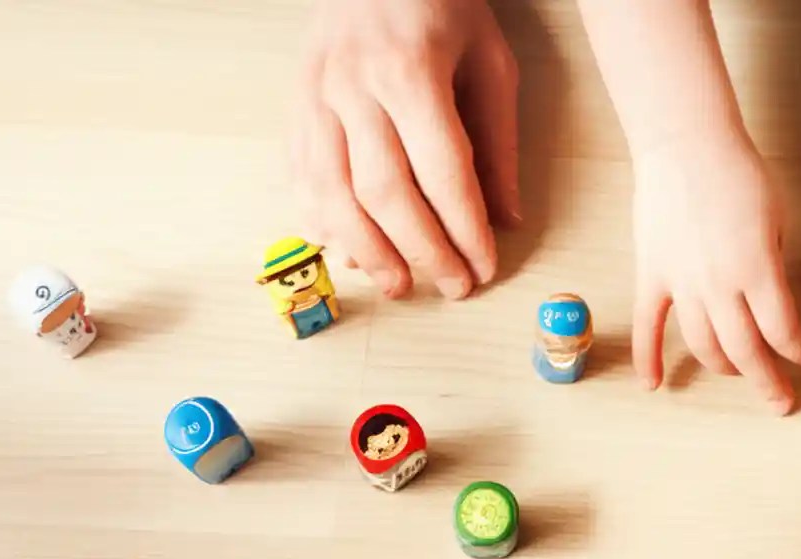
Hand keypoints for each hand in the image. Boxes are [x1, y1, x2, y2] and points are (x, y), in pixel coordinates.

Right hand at [293, 0, 519, 299]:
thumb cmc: (442, 7)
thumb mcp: (490, 63)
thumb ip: (497, 144)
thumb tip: (506, 219)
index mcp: (410, 71)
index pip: (442, 171)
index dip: (464, 229)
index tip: (484, 267)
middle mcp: (353, 87)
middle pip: (385, 192)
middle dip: (422, 251)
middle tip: (452, 287)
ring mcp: (314, 97)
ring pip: (332, 194)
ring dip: (368, 251)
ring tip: (399, 286)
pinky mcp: (294, 106)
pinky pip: (301, 178)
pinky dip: (323, 223)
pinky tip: (350, 251)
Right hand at [631, 135, 800, 414]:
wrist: (685, 145)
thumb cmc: (737, 172)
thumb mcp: (776, 217)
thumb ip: (771, 261)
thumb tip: (767, 288)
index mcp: (757, 270)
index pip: (782, 330)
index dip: (798, 351)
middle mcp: (719, 286)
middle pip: (745, 350)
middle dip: (766, 381)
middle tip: (780, 400)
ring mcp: (682, 285)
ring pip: (703, 345)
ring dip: (723, 368)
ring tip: (737, 375)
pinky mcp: (653, 276)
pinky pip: (649, 327)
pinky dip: (649, 359)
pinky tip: (655, 385)